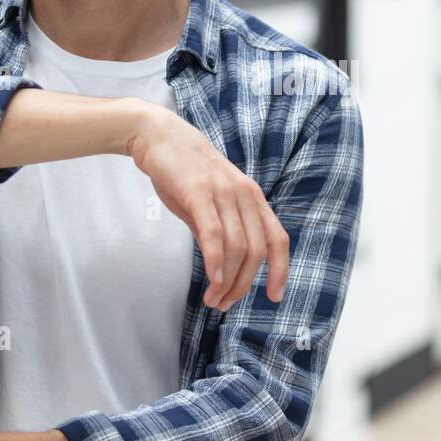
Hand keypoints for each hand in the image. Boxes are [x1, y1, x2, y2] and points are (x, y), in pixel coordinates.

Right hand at [127, 105, 289, 310]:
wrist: (159, 136)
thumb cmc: (184, 172)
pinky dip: (216, 261)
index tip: (275, 296)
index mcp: (252, 197)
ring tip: (213, 299)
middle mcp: (244, 194)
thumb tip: (223, 267)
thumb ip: (220, 230)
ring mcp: (223, 192)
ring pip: (237, 247)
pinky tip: (212, 280)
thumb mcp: (210, 202)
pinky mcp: (199, 192)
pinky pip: (214, 233)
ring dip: (227, 280)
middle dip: (244, 284)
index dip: (281, 269)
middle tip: (226, 304)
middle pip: (257, 250)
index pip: (278, 239)